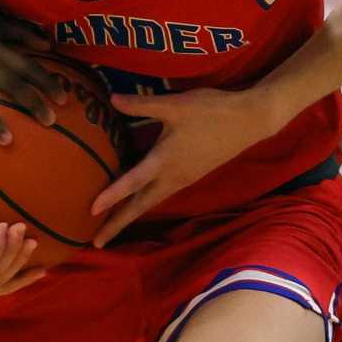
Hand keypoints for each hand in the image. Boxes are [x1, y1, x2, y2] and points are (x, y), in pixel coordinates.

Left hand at [88, 86, 279, 245]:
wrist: (249, 120)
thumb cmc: (211, 111)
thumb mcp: (174, 104)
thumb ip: (141, 104)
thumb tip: (112, 99)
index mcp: (165, 160)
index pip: (132, 182)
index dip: (111, 196)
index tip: (92, 211)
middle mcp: (172, 177)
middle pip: (140, 206)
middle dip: (118, 224)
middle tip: (97, 243)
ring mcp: (183, 179)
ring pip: (152, 202)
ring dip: (131, 216)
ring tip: (112, 225)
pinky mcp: (191, 175)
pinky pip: (162, 194)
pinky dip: (145, 202)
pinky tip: (139, 200)